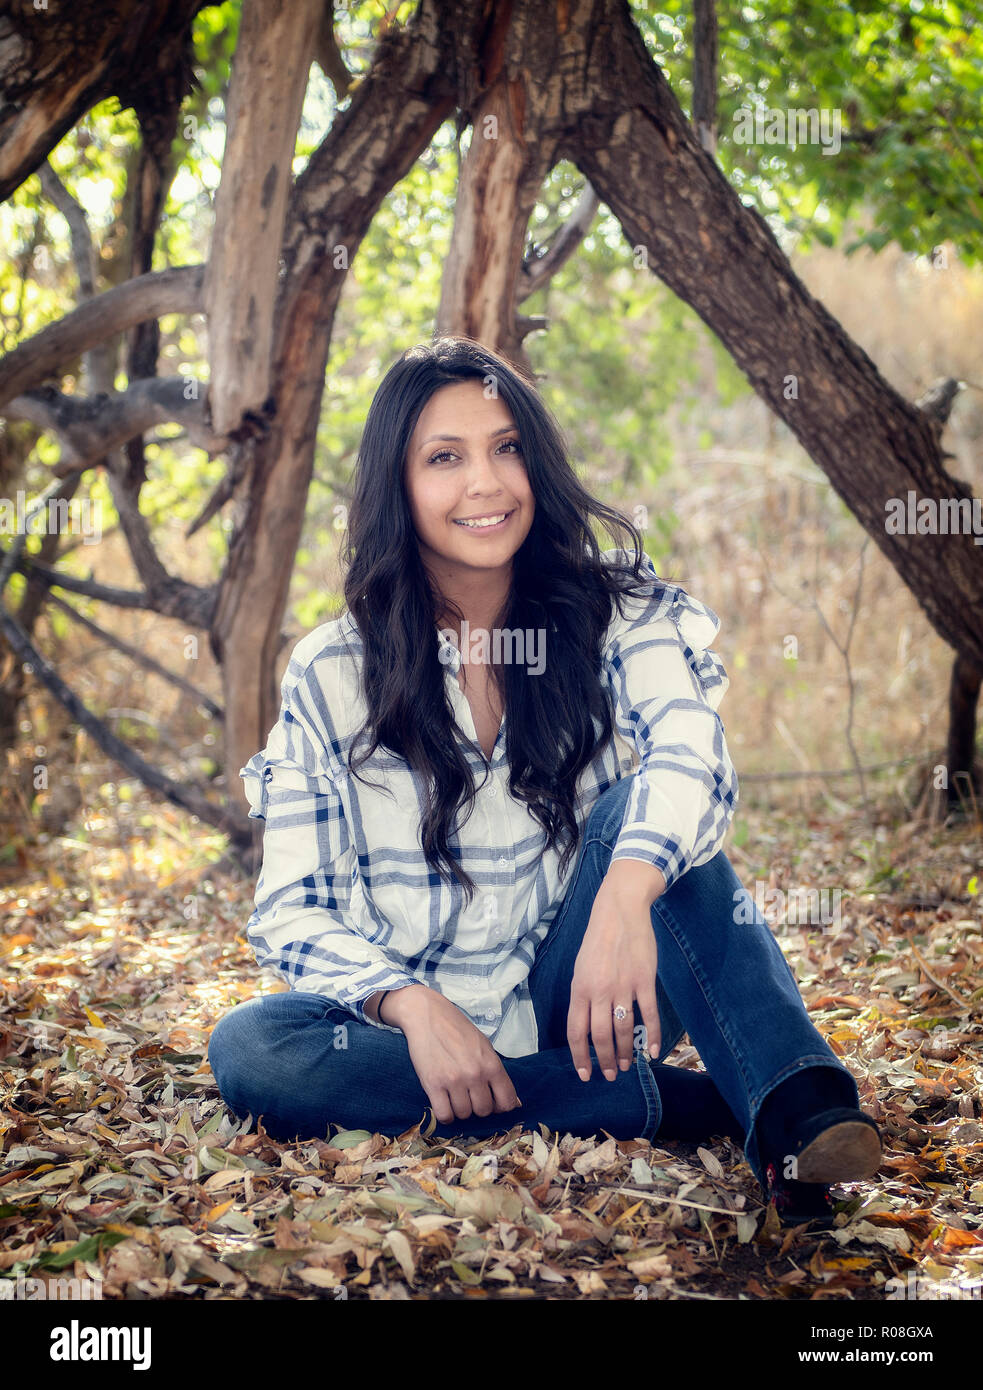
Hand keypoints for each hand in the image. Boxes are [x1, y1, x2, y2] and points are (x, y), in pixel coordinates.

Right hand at [392, 987, 521, 1123]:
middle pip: (484, 1111)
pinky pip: (444, 1115)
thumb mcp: (484, 1046)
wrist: (427, 1014)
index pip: (507, 1101)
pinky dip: (445, 1114)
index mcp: (492, 1064)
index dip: (501, 1106)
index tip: (492, 1101)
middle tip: (469, 1094)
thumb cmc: (457, 1029)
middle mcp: (475, 1074)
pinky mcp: (433, 1084)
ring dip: (460, 1109)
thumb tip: (516, 1104)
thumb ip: (498, 1075)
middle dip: (477, 1106)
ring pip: (464, 1115)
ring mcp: (454, 1080)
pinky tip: (443, 1102)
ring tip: (454, 1094)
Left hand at [567, 873, 661, 1081]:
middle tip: (610, 1075)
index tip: (584, 1074)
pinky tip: (653, 1052)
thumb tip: (586, 1024)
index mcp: (580, 988)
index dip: (579, 1057)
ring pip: (624, 1030)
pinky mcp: (644, 981)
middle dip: (604, 1061)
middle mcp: (599, 991)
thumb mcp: (580, 967)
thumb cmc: (598, 939)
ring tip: (627, 1066)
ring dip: (626, 1053)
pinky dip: (652, 1036)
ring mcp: (623, 987)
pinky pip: (648, 1015)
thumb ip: (583, 995)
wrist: (620, 910)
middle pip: (601, 1036)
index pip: (576, 1032)